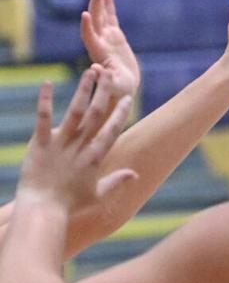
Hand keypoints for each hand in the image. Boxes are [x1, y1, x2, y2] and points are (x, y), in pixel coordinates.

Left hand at [17, 71, 135, 212]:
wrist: (43, 209)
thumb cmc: (70, 205)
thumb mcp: (97, 196)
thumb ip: (116, 182)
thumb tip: (134, 175)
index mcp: (95, 158)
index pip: (112, 130)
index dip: (121, 113)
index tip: (128, 98)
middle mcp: (81, 147)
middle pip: (96, 114)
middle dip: (104, 93)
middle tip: (109, 74)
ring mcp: (60, 144)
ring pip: (75, 112)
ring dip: (83, 90)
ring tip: (90, 72)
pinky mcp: (40, 143)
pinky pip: (43, 118)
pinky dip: (46, 100)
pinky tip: (48, 83)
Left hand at [80, 0, 139, 101]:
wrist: (123, 89)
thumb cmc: (120, 91)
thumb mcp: (116, 87)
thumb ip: (106, 80)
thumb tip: (95, 69)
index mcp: (99, 53)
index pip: (90, 36)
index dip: (87, 26)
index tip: (85, 14)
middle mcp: (100, 42)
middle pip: (95, 18)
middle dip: (94, 1)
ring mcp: (107, 37)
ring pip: (101, 14)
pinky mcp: (115, 37)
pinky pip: (110, 17)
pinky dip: (108, 5)